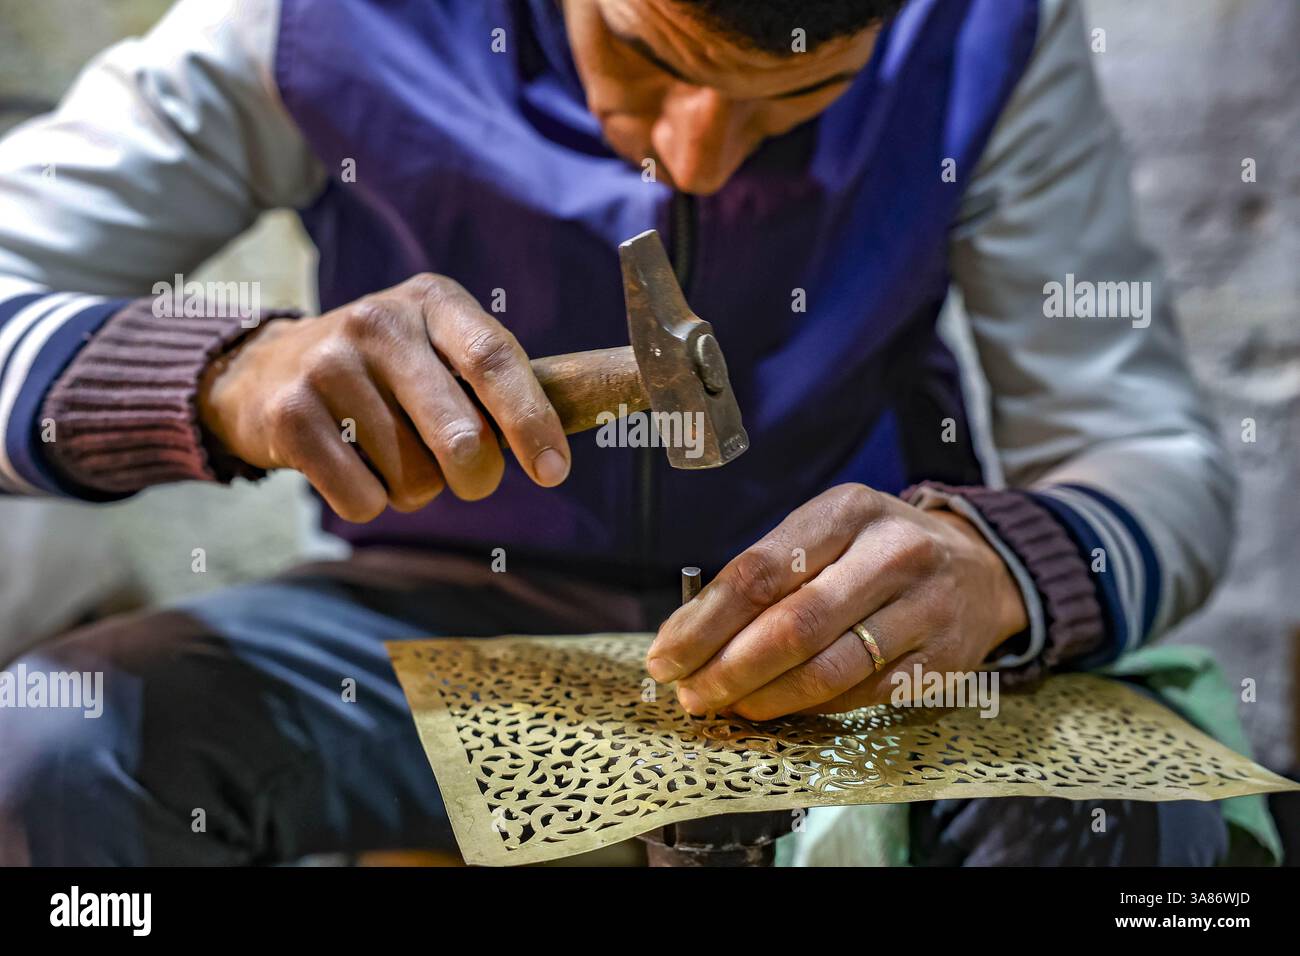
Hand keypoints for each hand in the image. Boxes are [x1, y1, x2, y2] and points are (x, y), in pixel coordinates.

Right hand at [198, 274, 569, 521]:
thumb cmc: (384, 373)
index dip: (531, 421)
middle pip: (461, 436)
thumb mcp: (436, 350)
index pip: (495, 359)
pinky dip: (370, 502)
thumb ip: (492, 383)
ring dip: (415, 489)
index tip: (553, 472)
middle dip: (477, 477)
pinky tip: (351, 464)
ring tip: (389, 454)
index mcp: (433, 301)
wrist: (262, 372)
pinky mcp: (289, 416)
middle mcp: (378, 322)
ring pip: (413, 478)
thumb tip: (556, 445)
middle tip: (470, 478)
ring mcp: (328, 366)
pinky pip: (364, 501)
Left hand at [646, 483, 1027, 718]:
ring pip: (827, 669)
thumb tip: (687, 638)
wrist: (979, 569)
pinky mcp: (941, 661)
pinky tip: (777, 706)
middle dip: (727, 669)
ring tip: (725, 705)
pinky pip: (860, 695)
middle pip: (792, 625)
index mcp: (848, 510)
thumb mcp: (826, 532)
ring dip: (764, 697)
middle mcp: (892, 554)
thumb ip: (765, 573)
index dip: (704, 622)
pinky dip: (809, 707)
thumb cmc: (874, 551)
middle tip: (689, 695)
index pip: (760, 571)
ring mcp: (924, 609)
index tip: (665, 656)